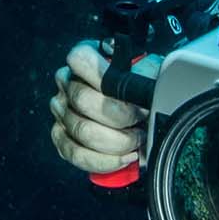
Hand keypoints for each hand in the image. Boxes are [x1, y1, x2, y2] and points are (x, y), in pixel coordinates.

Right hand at [49, 40, 146, 174]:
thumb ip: (146, 69)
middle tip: (142, 121)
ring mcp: (61, 111)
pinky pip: (77, 154)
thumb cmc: (141, 86)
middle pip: (83, 100)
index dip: (105, 78)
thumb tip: (157, 81)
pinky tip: (124, 157)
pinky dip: (104, 160)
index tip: (132, 93)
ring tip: (137, 140)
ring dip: (117, 141)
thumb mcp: (148, 69)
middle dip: (120, 117)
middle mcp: (67, 83)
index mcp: (83, 58)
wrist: (140, 108)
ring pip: (82, 131)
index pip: (80, 60)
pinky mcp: (61, 137)